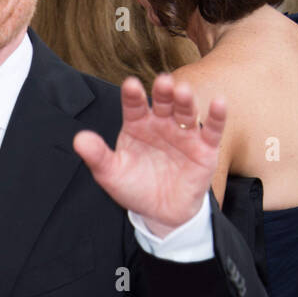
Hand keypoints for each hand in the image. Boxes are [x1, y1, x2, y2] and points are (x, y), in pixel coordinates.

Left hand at [73, 74, 225, 232]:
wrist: (160, 214)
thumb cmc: (134, 188)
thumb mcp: (111, 174)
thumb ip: (97, 156)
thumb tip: (79, 140)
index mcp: (137, 125)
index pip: (134, 105)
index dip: (133, 96)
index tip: (131, 86)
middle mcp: (161, 124)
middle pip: (163, 102)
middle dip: (163, 92)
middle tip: (162, 81)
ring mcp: (184, 134)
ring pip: (186, 112)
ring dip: (185, 100)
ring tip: (182, 92)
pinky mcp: (205, 148)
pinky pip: (212, 129)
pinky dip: (217, 116)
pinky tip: (219, 103)